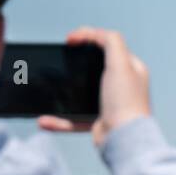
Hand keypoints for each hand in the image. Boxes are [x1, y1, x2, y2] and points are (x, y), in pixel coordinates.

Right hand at [37, 28, 151, 146]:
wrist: (124, 140)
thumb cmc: (126, 102)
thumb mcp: (121, 63)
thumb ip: (111, 41)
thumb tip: (94, 34)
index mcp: (130, 68)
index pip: (108, 45)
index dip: (88, 37)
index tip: (69, 40)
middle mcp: (121, 84)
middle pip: (93, 67)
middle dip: (73, 65)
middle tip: (58, 63)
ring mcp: (108, 103)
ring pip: (80, 94)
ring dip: (61, 96)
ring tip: (47, 92)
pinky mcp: (97, 121)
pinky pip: (73, 118)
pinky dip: (59, 120)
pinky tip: (45, 120)